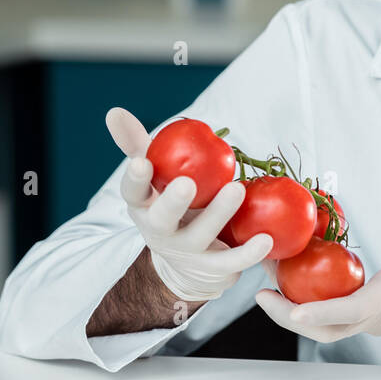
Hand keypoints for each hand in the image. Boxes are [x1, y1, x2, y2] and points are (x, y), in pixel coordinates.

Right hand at [106, 107, 271, 301]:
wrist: (186, 263)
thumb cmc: (170, 203)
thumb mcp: (154, 176)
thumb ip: (138, 144)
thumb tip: (114, 111)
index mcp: (144, 206)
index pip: (133, 193)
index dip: (135, 179)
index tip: (141, 162)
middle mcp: (161, 230)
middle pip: (161, 220)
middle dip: (173, 203)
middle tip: (187, 184)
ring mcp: (186, 251)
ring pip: (199, 236)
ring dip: (218, 215)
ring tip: (237, 190)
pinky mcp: (212, 268)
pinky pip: (230, 263)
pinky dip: (248, 253)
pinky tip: (266, 239)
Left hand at [254, 211, 380, 341]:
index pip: (348, 311)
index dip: (317, 311)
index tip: (289, 308)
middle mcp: (377, 317)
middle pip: (324, 330)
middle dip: (288, 316)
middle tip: (260, 291)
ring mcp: (373, 321)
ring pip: (326, 328)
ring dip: (295, 311)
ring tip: (270, 282)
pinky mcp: (372, 316)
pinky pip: (335, 318)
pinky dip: (311, 305)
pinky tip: (298, 278)